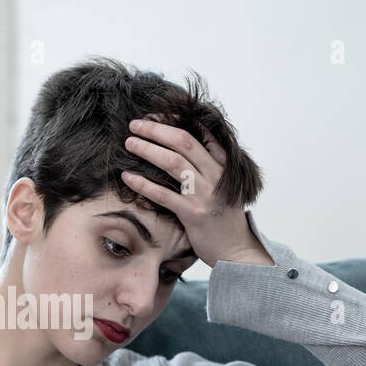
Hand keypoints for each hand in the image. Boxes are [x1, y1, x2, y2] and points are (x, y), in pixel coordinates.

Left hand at [120, 115, 272, 267]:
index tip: (154, 114)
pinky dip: (144, 184)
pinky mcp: (194, 215)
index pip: (200, 133)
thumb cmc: (224, 219)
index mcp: (224, 166)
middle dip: (157, 130)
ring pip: (173, 164)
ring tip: (129, 143)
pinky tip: (128, 177)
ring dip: (148, 150)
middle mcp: (216, 176)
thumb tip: (183, 146)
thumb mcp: (224, 186)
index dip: (176, 120)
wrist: (236, 252)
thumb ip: (210, 166)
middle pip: (183, 142)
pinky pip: (164, 195)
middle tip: (134, 125)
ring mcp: (206, 195)